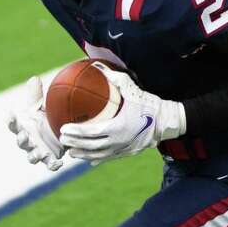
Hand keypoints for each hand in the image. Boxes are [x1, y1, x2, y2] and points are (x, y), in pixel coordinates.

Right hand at [7, 76, 65, 170]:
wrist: (56, 129)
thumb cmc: (42, 116)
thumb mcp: (39, 104)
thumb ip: (35, 93)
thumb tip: (34, 79)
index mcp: (22, 127)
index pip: (13, 124)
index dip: (10, 120)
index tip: (11, 114)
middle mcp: (27, 140)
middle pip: (21, 142)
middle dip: (22, 140)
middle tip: (25, 136)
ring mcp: (37, 150)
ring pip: (32, 157)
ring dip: (34, 155)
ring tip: (39, 153)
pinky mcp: (49, 158)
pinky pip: (49, 164)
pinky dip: (53, 165)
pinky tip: (59, 164)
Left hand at [60, 69, 185, 163]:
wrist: (166, 121)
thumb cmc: (147, 103)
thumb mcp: (131, 88)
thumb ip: (113, 78)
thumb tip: (97, 66)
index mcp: (117, 126)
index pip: (91, 131)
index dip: (76, 131)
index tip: (63, 128)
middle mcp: (118, 141)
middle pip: (91, 146)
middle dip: (74, 143)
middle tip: (62, 139)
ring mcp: (122, 149)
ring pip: (98, 156)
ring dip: (83, 154)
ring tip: (70, 152)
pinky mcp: (127, 153)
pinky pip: (108, 158)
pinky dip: (96, 159)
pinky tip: (88, 160)